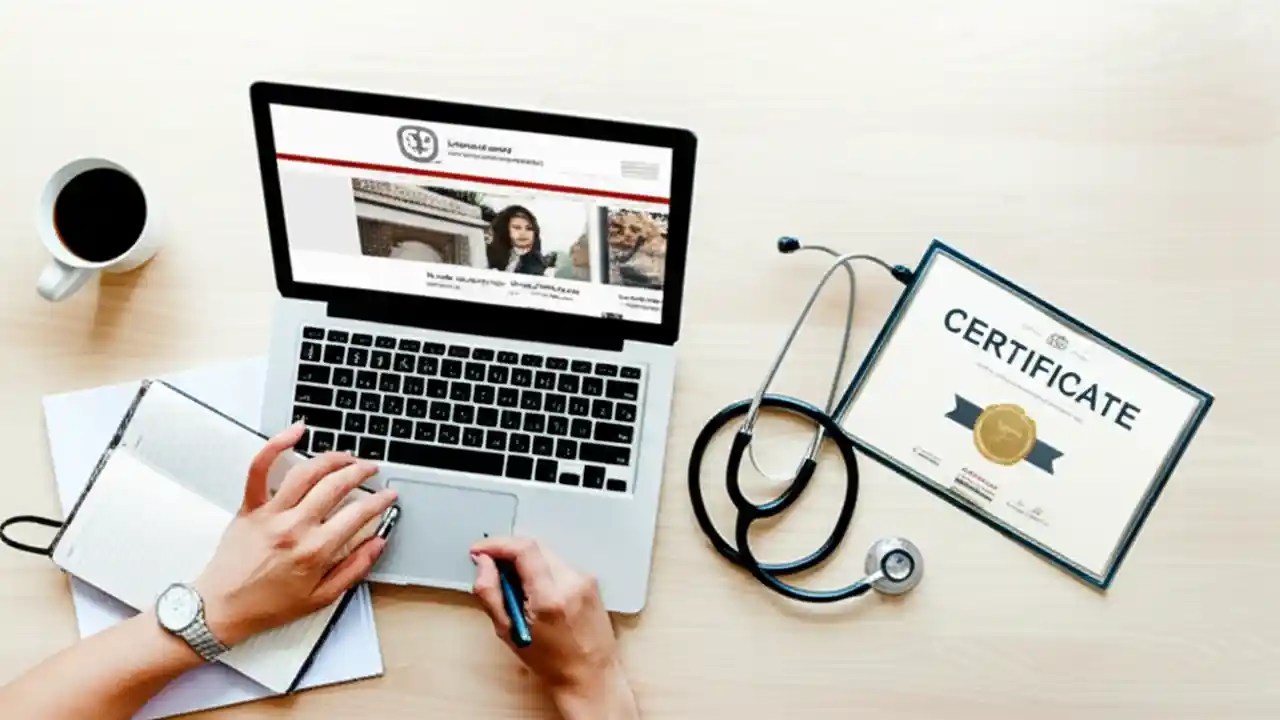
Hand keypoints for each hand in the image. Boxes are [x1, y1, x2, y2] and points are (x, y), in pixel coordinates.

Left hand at [192, 423, 397, 645]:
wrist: (221, 608)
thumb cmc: (267, 606)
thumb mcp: (321, 598)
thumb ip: (354, 569)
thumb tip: (376, 544)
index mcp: (315, 551)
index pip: (358, 515)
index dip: (380, 502)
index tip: (388, 497)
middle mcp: (294, 527)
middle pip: (336, 486)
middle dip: (361, 473)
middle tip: (371, 470)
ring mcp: (270, 514)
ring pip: (307, 473)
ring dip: (332, 459)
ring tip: (346, 457)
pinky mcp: (249, 507)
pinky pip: (260, 469)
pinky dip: (276, 446)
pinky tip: (295, 432)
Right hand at [471, 537, 638, 719]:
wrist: (590, 674)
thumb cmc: (552, 662)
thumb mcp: (509, 633)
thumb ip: (491, 594)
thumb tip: (483, 564)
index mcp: (550, 597)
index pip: (523, 549)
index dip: (497, 544)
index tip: (481, 550)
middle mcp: (571, 582)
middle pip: (533, 547)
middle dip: (508, 553)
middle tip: (493, 571)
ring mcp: (585, 579)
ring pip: (545, 554)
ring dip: (525, 563)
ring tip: (518, 590)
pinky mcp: (590, 580)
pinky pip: (558, 564)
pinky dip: (541, 571)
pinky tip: (538, 594)